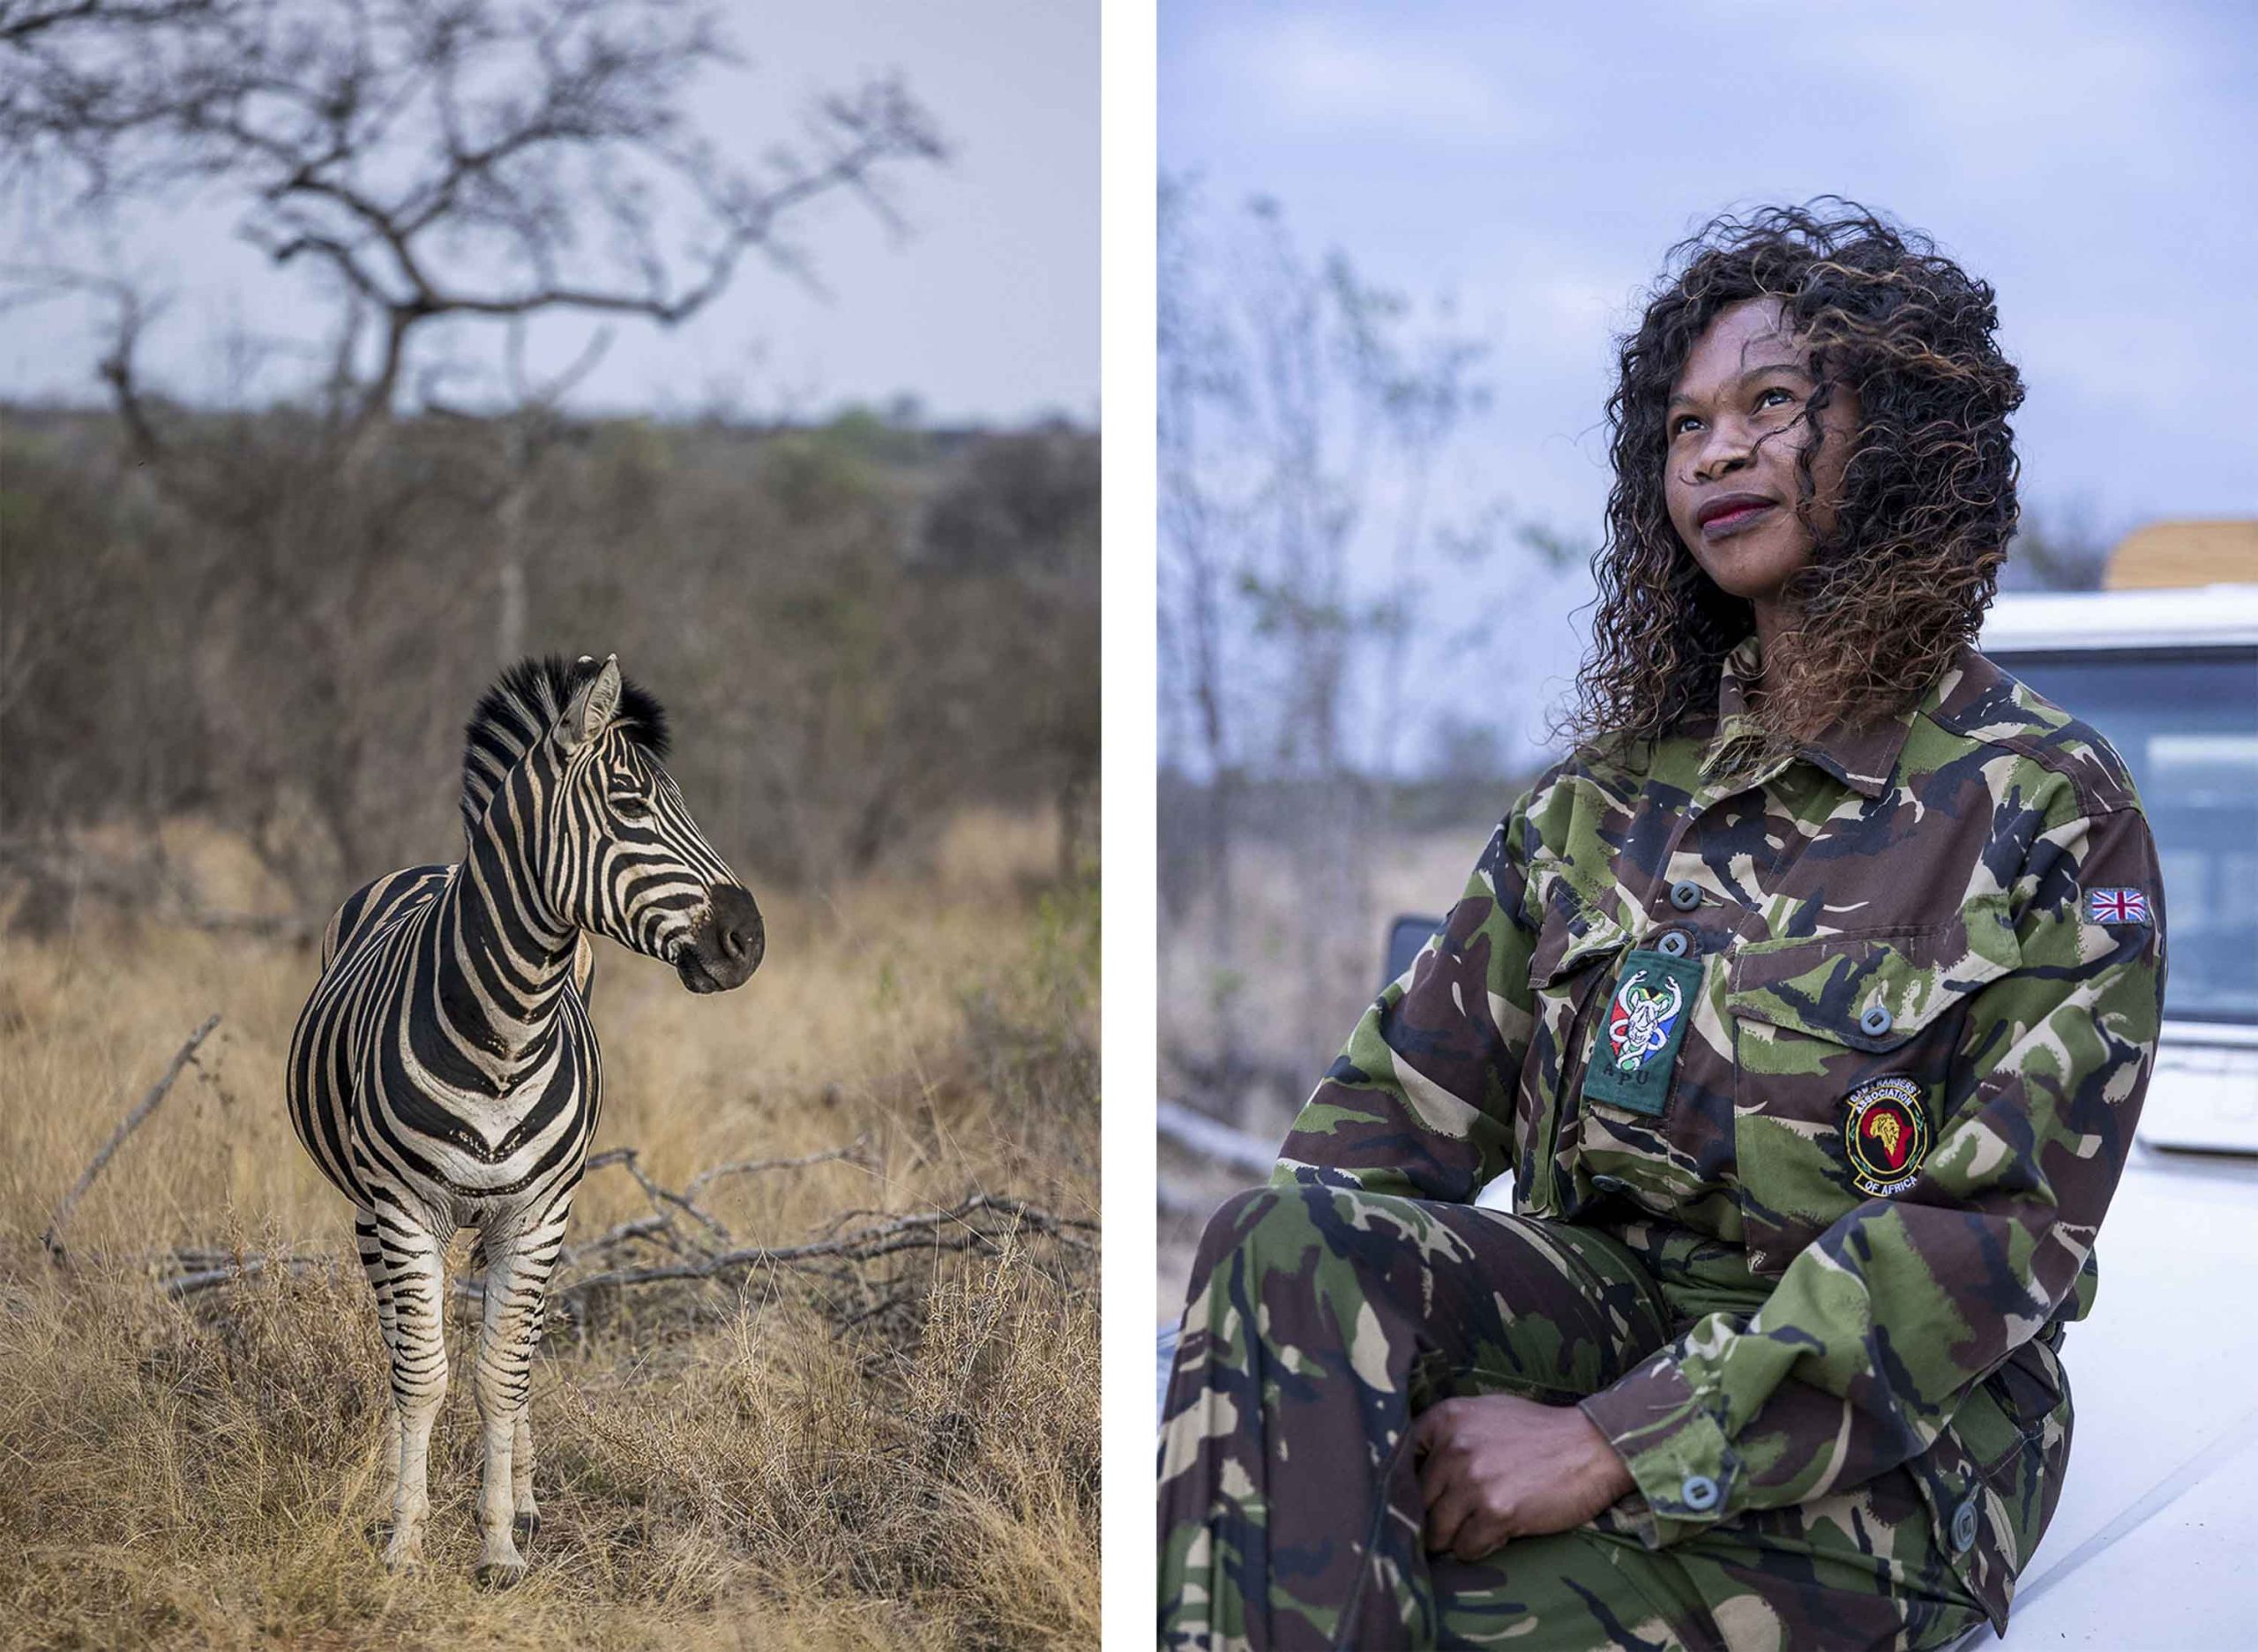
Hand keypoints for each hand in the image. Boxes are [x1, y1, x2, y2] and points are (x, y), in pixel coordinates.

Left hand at [1412, 1392, 1636, 1561]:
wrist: (1592, 1447)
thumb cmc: (1539, 1432)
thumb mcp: (1487, 1412)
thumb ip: (1449, 1432)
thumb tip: (1412, 1465)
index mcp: (1448, 1418)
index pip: (1401, 1458)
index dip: (1408, 1483)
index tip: (1418, 1497)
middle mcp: (1454, 1447)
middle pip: (1418, 1500)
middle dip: (1432, 1517)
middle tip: (1450, 1523)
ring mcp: (1474, 1481)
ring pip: (1438, 1530)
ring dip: (1452, 1538)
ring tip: (1473, 1531)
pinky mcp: (1496, 1512)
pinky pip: (1466, 1548)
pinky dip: (1477, 1549)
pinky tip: (1495, 1536)